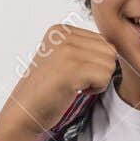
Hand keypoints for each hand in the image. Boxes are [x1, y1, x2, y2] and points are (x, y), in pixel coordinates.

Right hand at [1, 23, 117, 135]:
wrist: (24, 111)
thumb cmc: (47, 89)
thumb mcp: (64, 57)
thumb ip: (85, 47)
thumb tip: (115, 48)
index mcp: (61, 29)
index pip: (103, 41)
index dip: (94, 62)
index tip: (71, 71)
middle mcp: (63, 35)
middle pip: (109, 51)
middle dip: (99, 70)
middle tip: (74, 80)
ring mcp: (67, 50)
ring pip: (110, 64)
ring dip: (97, 80)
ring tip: (73, 85)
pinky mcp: (72, 68)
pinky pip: (105, 77)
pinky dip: (95, 89)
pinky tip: (74, 91)